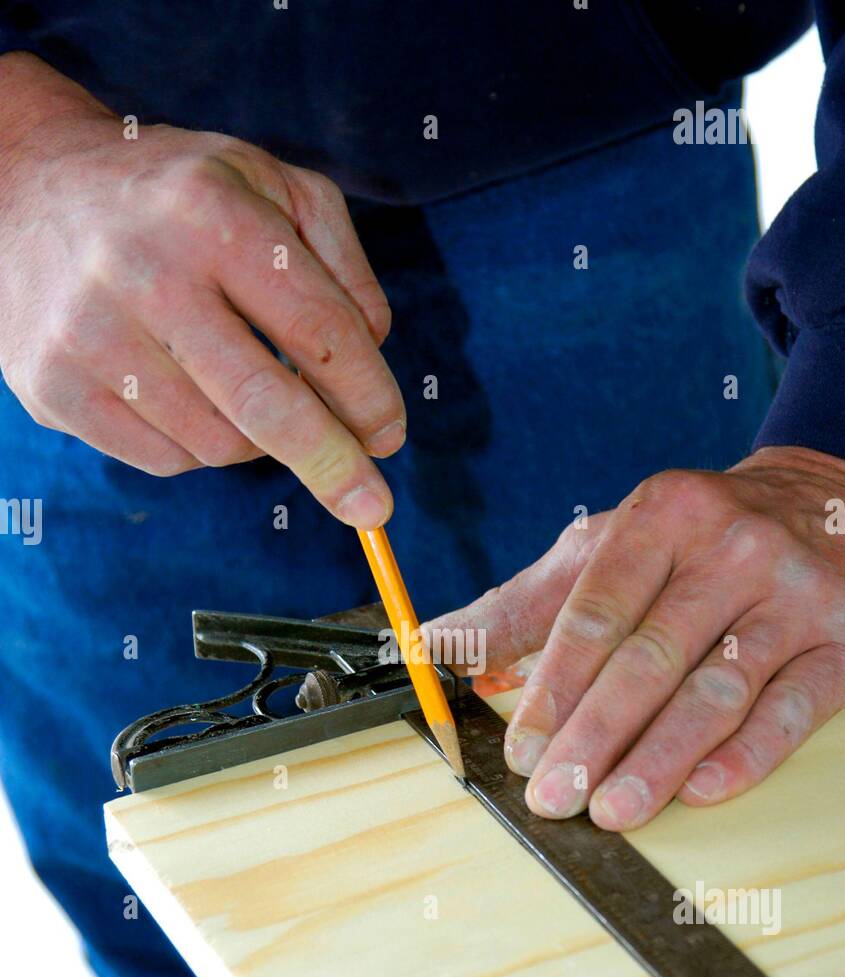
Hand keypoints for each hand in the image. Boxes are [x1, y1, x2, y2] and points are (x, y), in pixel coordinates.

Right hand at [0, 54, 402, 523]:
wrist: (25, 191)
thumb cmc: (173, 197)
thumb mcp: (267, 184)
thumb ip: (339, 258)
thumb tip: (375, 350)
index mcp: (210, 212)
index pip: (316, 328)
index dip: (367, 395)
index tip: (390, 435)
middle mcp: (144, 272)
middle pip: (266, 404)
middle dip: (333, 464)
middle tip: (374, 507)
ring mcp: (90, 335)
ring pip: (218, 444)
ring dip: (258, 440)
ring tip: (246, 392)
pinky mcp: (55, 388)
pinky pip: (165, 460)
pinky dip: (199, 447)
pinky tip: (189, 397)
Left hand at [427, 447, 844, 827]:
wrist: (832, 505)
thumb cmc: (700, 539)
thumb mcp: (610, 546)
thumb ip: (525, 602)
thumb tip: (430, 646)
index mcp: (663, 517)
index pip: (596, 611)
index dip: (552, 687)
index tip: (520, 750)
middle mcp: (733, 550)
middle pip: (651, 657)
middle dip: (594, 735)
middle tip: (554, 797)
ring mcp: (794, 598)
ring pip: (717, 690)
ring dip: (658, 759)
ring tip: (611, 811)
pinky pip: (790, 711)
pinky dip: (744, 757)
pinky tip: (699, 790)